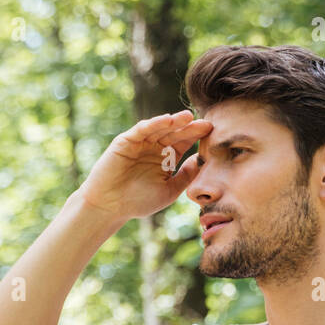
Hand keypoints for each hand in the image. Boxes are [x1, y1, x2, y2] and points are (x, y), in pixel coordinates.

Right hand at [76, 110, 212, 221]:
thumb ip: (185, 176)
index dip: (198, 137)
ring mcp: (141, 142)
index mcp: (167, 157)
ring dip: (174, 121)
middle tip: (206, 123)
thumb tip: (202, 161)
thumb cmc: (138, 202)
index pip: (185, 142)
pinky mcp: (126, 140)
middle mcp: (155, 147)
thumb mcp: (169, 190)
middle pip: (176, 133)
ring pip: (160, 128)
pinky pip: (142, 129)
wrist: (110, 207)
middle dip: (190, 127)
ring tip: (188, 117)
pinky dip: (154, 123)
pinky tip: (167, 120)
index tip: (214, 133)